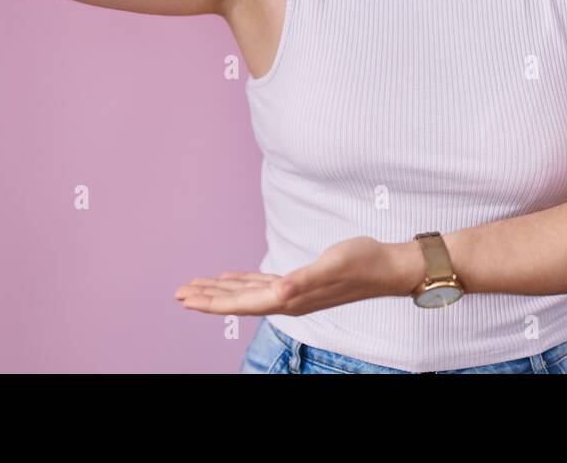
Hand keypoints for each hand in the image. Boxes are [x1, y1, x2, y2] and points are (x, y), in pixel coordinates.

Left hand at [173, 237, 426, 316]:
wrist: (388, 267)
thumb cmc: (363, 263)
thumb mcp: (332, 265)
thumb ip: (305, 280)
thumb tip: (279, 291)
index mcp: (290, 299)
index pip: (242, 303)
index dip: (212, 302)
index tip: (186, 299)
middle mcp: (288, 300)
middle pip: (239, 302)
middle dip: (208, 298)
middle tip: (178, 293)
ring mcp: (294, 293)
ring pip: (248, 293)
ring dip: (221, 291)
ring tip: (197, 287)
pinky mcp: (300, 282)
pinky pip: (262, 284)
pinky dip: (243, 281)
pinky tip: (232, 277)